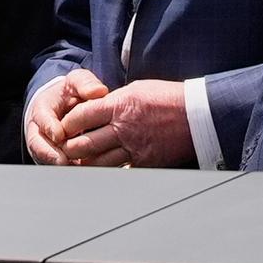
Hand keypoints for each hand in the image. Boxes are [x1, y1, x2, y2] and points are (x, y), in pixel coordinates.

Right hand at [25, 69, 108, 164]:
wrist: (65, 105)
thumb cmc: (70, 93)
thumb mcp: (77, 81)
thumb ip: (86, 84)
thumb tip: (98, 91)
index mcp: (43, 109)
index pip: (41, 118)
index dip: (49, 127)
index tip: (58, 135)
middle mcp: (39, 130)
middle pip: (37, 144)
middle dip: (48, 153)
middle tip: (62, 161)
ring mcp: (44, 146)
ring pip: (45, 158)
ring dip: (57, 165)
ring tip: (73, 170)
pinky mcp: (54, 158)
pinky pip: (57, 166)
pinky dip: (68, 170)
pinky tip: (81, 173)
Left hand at [60, 79, 194, 168]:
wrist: (199, 114)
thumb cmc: (169, 98)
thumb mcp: (137, 89)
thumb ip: (114, 101)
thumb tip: (97, 108)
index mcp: (119, 105)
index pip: (80, 116)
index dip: (67, 123)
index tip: (63, 127)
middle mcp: (123, 127)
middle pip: (83, 144)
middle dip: (70, 148)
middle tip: (65, 149)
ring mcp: (134, 147)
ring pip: (98, 163)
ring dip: (85, 164)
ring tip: (78, 163)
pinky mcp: (145, 162)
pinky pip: (119, 171)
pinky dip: (108, 173)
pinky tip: (101, 172)